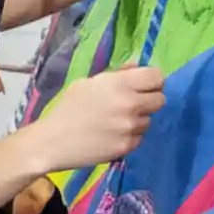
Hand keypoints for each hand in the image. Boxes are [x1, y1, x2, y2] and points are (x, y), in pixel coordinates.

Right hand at [32, 65, 165, 170]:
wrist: (53, 141)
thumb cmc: (67, 108)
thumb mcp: (87, 83)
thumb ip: (116, 75)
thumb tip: (137, 68)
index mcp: (120, 84)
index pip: (157, 77)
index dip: (151, 80)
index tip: (142, 85)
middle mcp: (130, 104)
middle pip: (160, 99)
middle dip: (148, 99)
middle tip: (131, 103)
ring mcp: (130, 127)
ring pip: (149, 120)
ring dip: (137, 119)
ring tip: (116, 121)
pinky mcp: (128, 146)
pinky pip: (139, 137)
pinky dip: (129, 135)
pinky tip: (112, 135)